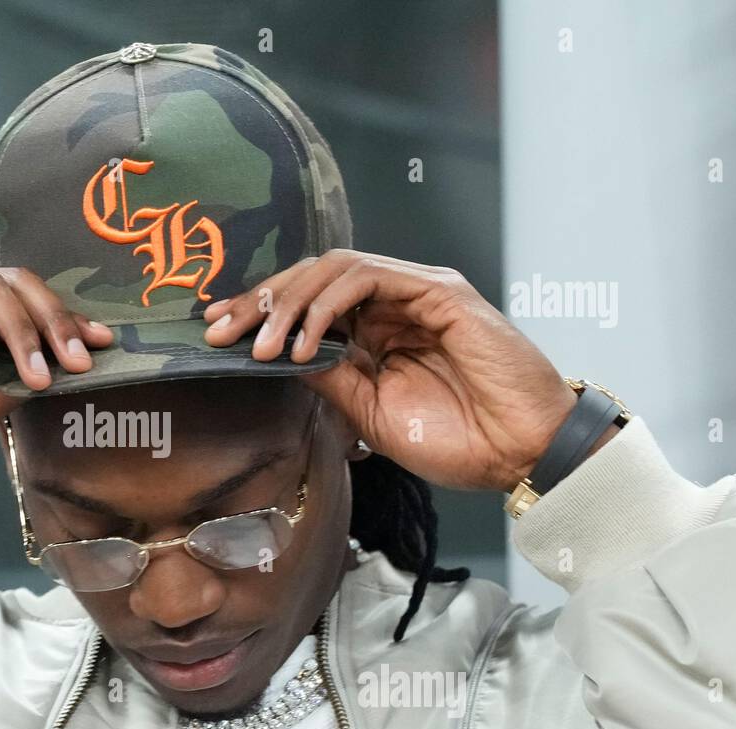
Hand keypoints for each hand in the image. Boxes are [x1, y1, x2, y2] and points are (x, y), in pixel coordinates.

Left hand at [202, 251, 578, 490]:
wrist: (520, 454)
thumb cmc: (457, 440)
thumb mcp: (369, 412)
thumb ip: (329, 375)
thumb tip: (276, 354)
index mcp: (377, 330)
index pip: (307, 303)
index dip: (259, 311)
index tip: (216, 330)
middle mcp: (393, 302)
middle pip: (311, 277)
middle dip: (259, 301)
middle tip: (220, 330)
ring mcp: (416, 291)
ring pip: (333, 268)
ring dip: (287, 302)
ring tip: (262, 346)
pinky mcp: (439, 291)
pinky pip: (366, 277)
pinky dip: (326, 305)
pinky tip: (304, 342)